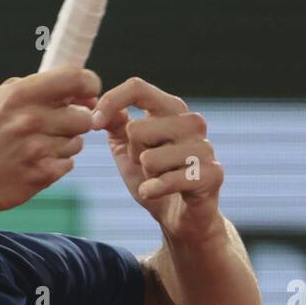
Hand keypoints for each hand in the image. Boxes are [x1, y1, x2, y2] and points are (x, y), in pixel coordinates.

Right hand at [0, 68, 99, 211]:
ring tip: (39, 146)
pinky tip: (36, 162)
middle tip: (57, 126)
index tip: (87, 92)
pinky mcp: (41, 175)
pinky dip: (57, 164)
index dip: (89, 84)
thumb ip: (33, 89)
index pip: (76, 79)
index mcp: (20, 95)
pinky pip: (68, 164)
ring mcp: (38, 149)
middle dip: (75, 120)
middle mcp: (31, 120)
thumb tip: (73, 89)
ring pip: (77, 142)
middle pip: (83, 116)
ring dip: (64, 143)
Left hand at [92, 77, 224, 244]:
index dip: (111, 102)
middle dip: (133, 155)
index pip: (137, 88)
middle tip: (150, 167)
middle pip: (137, 129)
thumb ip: (115, 125)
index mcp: (171, 109)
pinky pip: (167, 180)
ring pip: (149, 158)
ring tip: (161, 179)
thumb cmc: (155, 178)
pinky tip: (157, 192)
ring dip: (147, 176)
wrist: (180, 217)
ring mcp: (204, 147)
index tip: (94, 124)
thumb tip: (95, 103)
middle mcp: (191, 121)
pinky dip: (153, 191)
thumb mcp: (127, 149)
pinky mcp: (211, 174)